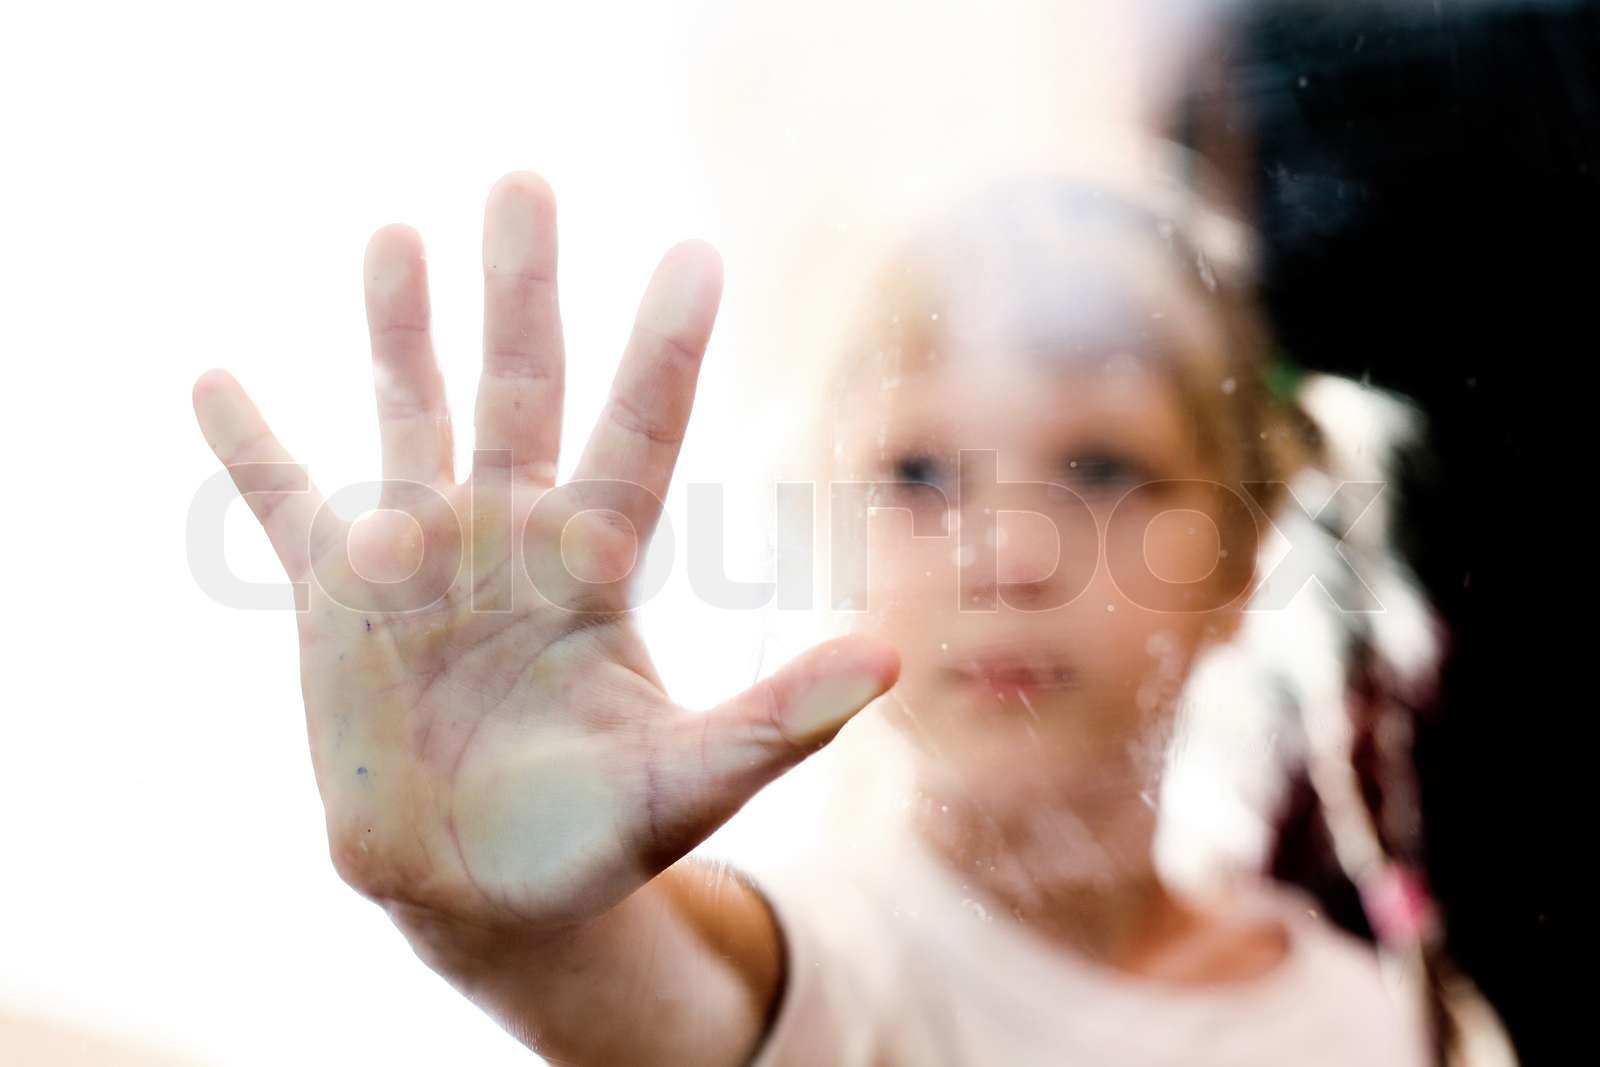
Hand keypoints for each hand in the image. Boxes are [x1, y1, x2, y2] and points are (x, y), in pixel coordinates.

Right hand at [192, 172, 897, 951]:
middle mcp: (513, 538)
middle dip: (522, 291)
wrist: (484, 888)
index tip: (697, 256)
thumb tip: (890, 660)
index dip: (665, 351)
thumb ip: (779, 718)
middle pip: (521, 389)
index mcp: (597, 568)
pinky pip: (285, 510)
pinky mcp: (340, 602)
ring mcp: (424, 560)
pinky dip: (251, 450)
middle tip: (525, 180)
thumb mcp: (692, 780)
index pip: (639, 435)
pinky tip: (215, 380)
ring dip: (399, 332)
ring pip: (412, 418)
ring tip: (396, 234)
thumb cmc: (596, 836)